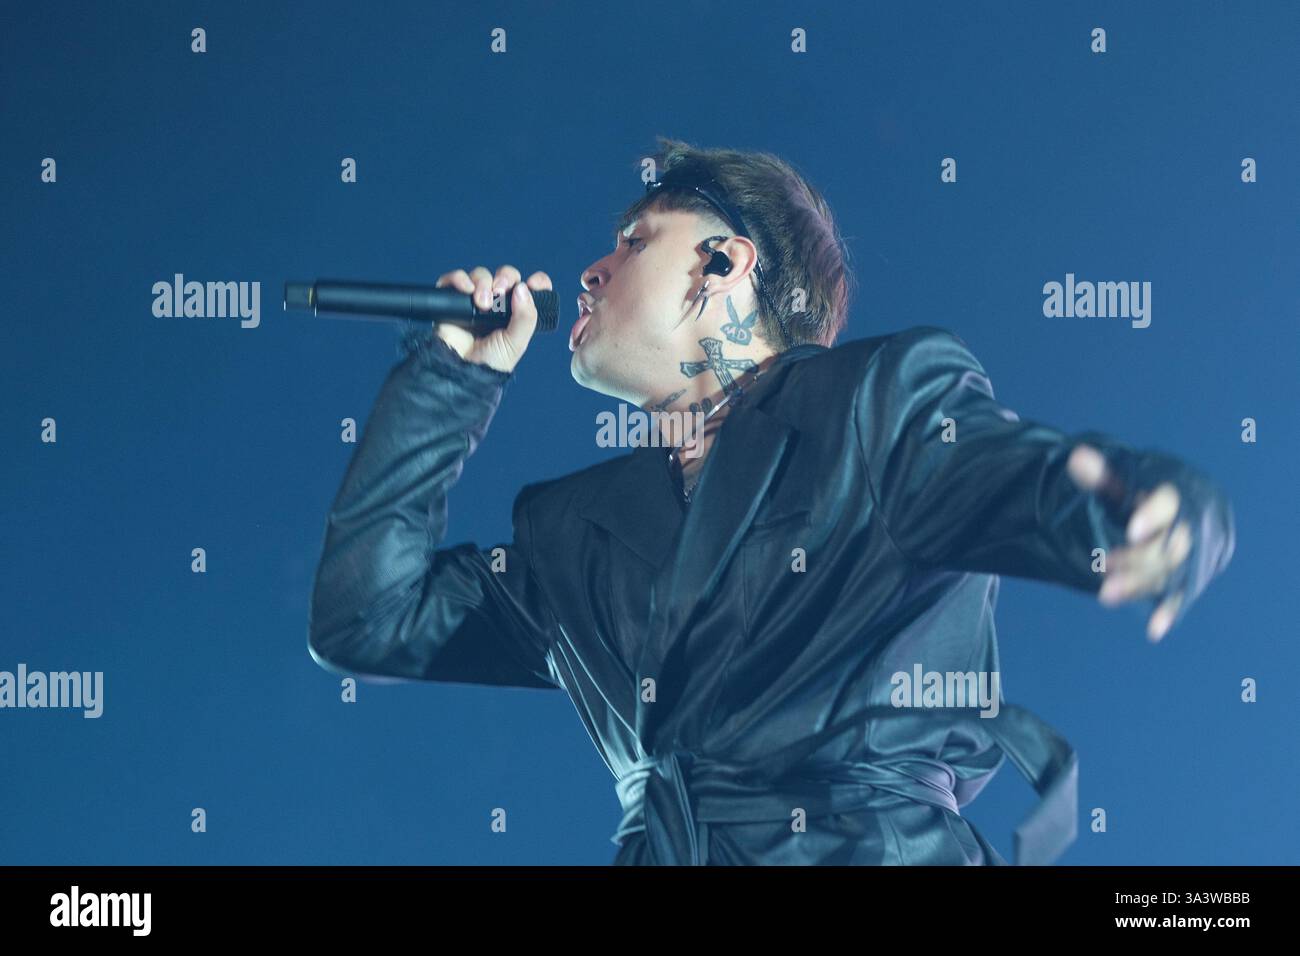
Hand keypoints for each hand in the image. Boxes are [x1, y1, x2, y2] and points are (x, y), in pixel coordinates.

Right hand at [433, 265, 551, 373]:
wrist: (461, 371)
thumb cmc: (490, 362)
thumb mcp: (516, 343)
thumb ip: (525, 318)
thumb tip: (523, 289)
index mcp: (515, 313)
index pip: (529, 289)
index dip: (536, 282)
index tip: (535, 283)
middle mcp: (496, 304)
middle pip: (505, 276)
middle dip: (506, 278)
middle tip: (501, 292)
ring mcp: (474, 300)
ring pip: (481, 275)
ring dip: (483, 283)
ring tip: (482, 304)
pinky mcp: (453, 300)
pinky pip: (456, 279)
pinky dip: (460, 279)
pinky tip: (466, 290)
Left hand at [1067, 443, 1192, 641]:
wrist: (1186, 514)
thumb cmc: (1144, 496)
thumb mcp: (1125, 484)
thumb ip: (1103, 477)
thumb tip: (1076, 457)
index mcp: (1175, 498)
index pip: (1168, 506)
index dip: (1152, 517)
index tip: (1133, 530)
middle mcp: (1189, 528)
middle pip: (1166, 546)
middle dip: (1136, 560)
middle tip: (1101, 568)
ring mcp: (1191, 556)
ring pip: (1169, 573)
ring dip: (1140, 585)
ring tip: (1105, 595)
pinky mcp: (1189, 579)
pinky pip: (1181, 596)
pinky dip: (1168, 612)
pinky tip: (1154, 630)